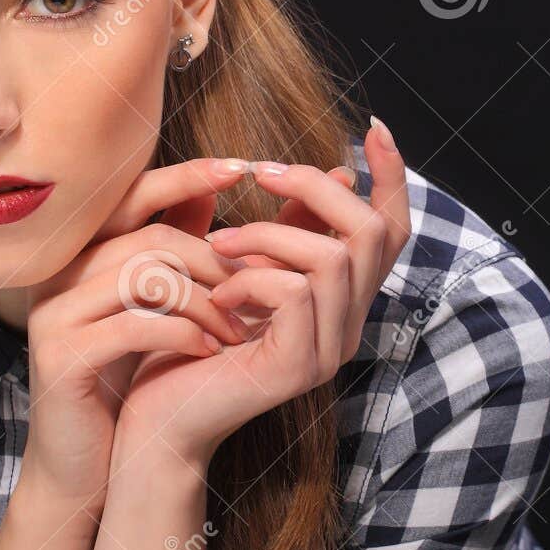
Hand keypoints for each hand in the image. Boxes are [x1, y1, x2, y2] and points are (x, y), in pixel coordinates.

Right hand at [0, 157, 250, 549]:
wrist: (85, 464)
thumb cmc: (129, 377)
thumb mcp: (161, 305)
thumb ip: (185, 242)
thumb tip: (231, 179)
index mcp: (85, 255)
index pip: (135, 194)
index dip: (187, 178)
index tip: (242, 168)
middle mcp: (61, 274)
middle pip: (150, 237)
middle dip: (215, 260)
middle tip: (258, 287)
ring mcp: (55, 313)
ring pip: (144, 276)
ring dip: (206, 301)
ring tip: (238, 330)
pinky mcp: (60, 356)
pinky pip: (132, 325)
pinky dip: (181, 335)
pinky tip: (210, 353)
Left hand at [112, 122, 410, 467]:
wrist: (158, 421)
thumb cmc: (190, 339)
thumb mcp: (244, 267)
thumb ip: (290, 228)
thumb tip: (339, 169)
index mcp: (342, 299)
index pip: (392, 230)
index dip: (391, 177)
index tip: (373, 128)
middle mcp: (349, 326)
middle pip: (371, 231)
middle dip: (314, 189)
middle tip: (258, 175)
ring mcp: (331, 350)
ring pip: (331, 257)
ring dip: (267, 234)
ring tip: (218, 244)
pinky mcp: (301, 367)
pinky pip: (295, 293)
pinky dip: (250, 278)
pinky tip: (216, 294)